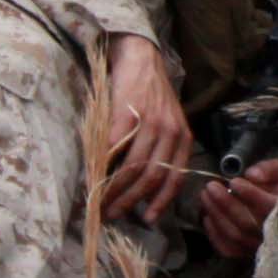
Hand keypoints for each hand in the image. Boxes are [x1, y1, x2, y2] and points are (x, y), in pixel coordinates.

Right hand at [95, 35, 195, 224]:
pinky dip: (102, 166)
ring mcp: (150, 121)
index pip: (176, 177)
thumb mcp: (167, 124)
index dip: (161, 202)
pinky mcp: (127, 112)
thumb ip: (160, 151)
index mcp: (183, 137)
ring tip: (102, 201)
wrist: (140, 57)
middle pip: (152, 176)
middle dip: (132, 200)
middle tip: (114, 214)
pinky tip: (94, 176)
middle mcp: (171, 131)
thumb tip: (143, 188)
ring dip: (116, 189)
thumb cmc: (150, 95)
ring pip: (133, 166)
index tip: (149, 220)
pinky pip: (114, 146)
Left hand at [195, 150, 277, 261]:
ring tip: (205, 197)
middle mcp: (275, 234)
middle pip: (247, 224)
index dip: (249, 194)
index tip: (234, 181)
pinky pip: (228, 249)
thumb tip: (251, 175)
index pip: (269, 207)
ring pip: (235, 236)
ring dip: (217, 216)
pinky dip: (215, 234)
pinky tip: (207, 218)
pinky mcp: (247, 254)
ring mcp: (260, 246)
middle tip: (211, 187)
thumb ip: (268, 169)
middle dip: (225, 204)